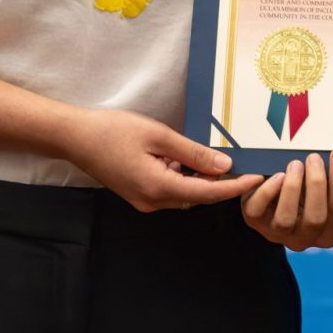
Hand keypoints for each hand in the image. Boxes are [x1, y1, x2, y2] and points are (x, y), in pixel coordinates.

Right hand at [59, 107, 261, 212]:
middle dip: (222, 184)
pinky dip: (184, 178)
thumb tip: (224, 165)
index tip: (257, 178)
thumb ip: (192, 152)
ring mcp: (143, 200)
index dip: (234, 187)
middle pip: (197, 197)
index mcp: (159, 187)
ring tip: (221, 159)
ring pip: (184, 195)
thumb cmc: (114, 131)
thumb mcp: (159, 136)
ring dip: (202, 180)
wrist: (75, 138)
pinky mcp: (137, 194)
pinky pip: (170, 191)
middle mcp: (152, 201)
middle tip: (246, 166)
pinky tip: (187, 159)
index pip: (207, 193)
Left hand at [242, 150, 332, 250]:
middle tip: (314, 157)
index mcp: (327, 232)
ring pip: (285, 219)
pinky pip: (258, 211)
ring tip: (295, 164)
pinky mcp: (255, 222)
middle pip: (315, 219)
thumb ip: (331, 178)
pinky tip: (275, 174)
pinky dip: (267, 191)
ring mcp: (277, 234)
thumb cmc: (304, 186)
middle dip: (316, 185)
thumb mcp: (320, 186)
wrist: (271, 194)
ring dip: (292, 188)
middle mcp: (304, 239)